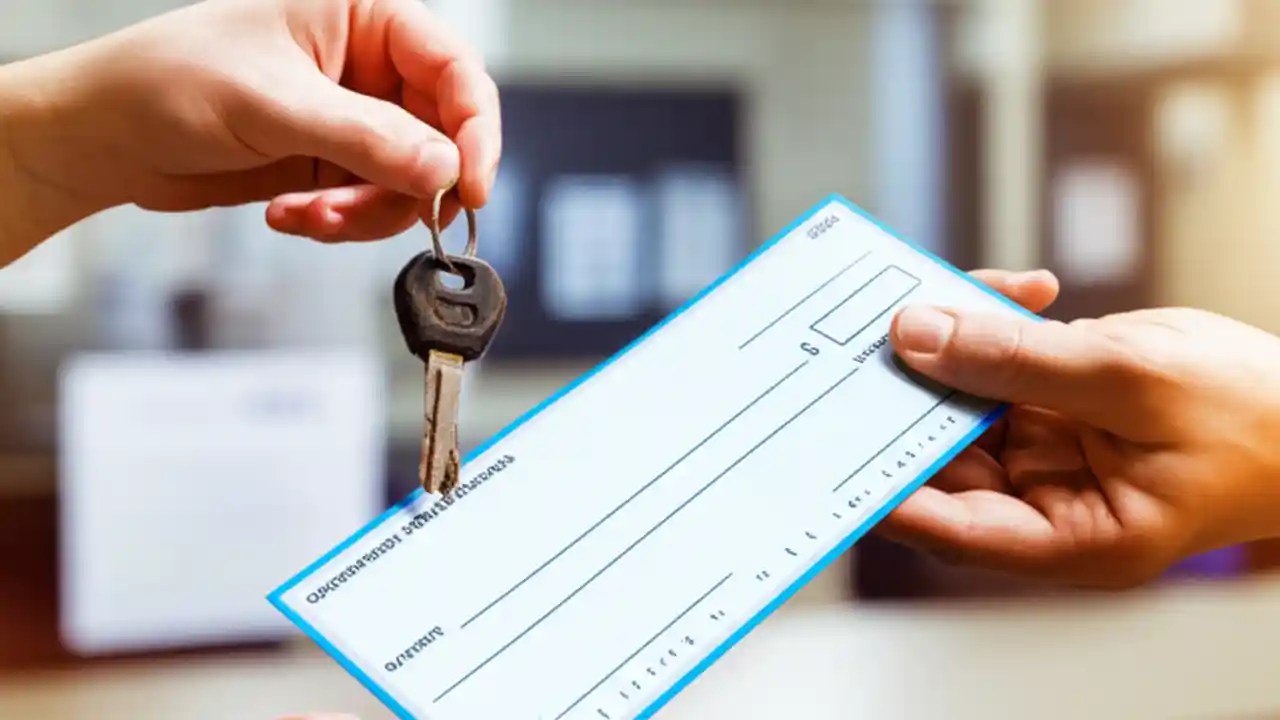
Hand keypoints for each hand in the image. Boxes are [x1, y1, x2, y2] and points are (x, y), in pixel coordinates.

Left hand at [0, 0, 498, 263]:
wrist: (105, 136)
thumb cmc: (167, 82)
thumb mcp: (274, 104)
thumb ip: (367, 138)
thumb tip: (446, 169)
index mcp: (365, 16)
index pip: (454, 71)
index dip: (475, 131)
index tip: (469, 189)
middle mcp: (369, 66)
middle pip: (442, 136)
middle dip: (408, 187)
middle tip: (363, 211)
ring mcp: (354, 119)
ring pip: (412, 183)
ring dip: (367, 214)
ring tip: (308, 214)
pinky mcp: (335, 164)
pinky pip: (374, 206)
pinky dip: (341, 222)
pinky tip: (290, 213)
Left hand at [877, 275, 1279, 588]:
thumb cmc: (1257, 417)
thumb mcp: (1130, 377)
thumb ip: (1017, 358)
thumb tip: (918, 338)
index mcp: (1074, 536)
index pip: (956, 528)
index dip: (891, 493)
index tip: (836, 453)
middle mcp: (1051, 502)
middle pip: (947, 459)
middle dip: (910, 397)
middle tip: (869, 340)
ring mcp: (1051, 455)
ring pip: (966, 405)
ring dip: (951, 349)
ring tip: (941, 294)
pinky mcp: (1056, 411)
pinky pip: (1000, 373)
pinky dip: (995, 331)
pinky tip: (1015, 290)